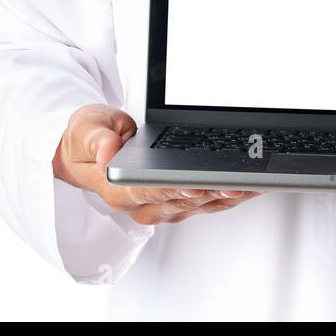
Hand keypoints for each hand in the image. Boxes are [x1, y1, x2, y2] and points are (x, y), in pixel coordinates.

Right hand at [52, 104, 263, 224]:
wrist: (84, 151)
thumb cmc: (86, 139)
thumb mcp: (86, 129)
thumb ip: (98, 140)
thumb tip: (108, 152)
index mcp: (117, 189)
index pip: (150, 191)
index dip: (174, 189)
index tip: (195, 185)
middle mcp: (139, 204)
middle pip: (181, 201)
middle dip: (210, 192)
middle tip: (236, 184)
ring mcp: (158, 206)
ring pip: (197, 205)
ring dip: (225, 197)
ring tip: (251, 185)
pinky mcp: (173, 202)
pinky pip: (203, 202)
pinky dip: (226, 196)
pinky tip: (247, 187)